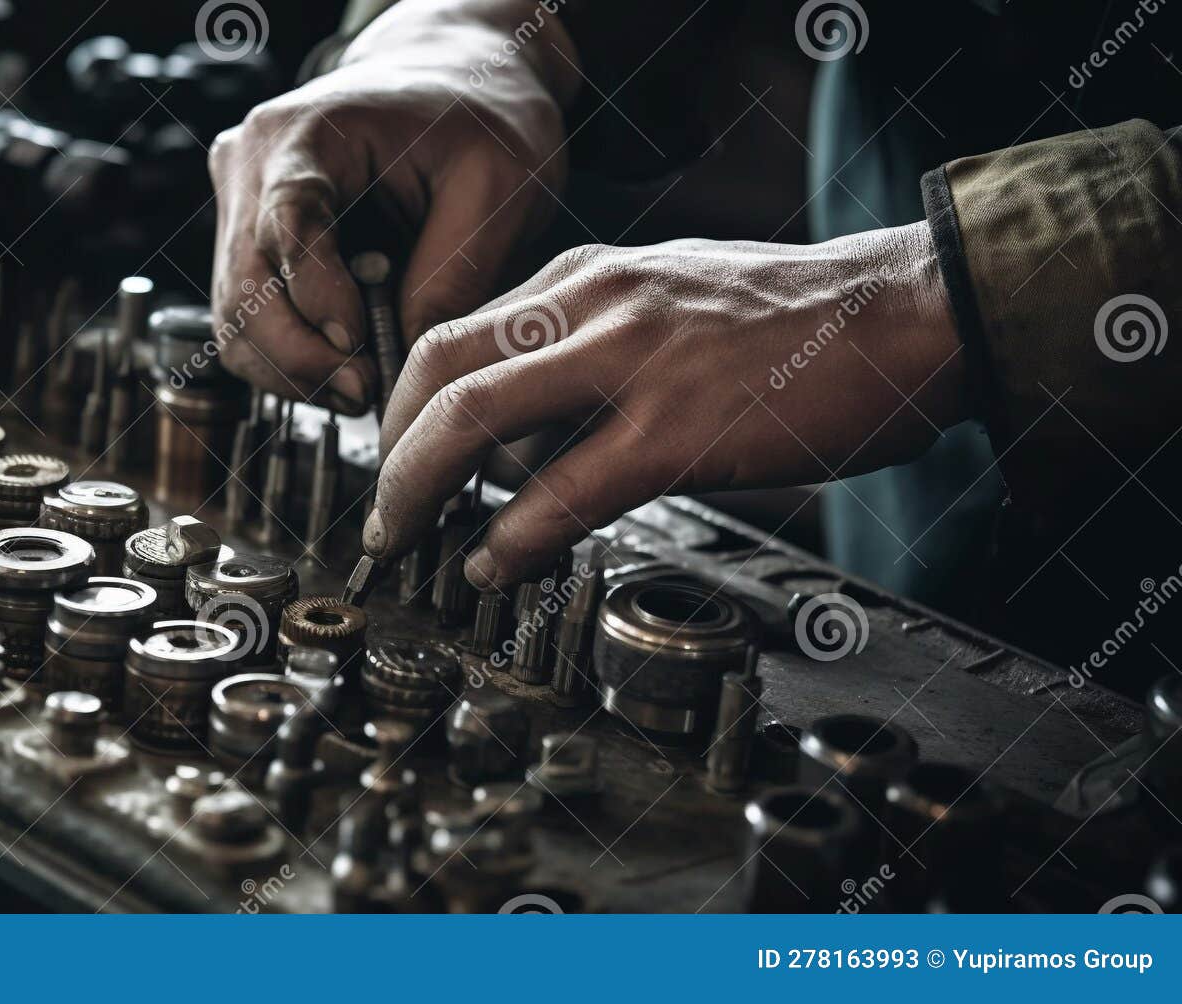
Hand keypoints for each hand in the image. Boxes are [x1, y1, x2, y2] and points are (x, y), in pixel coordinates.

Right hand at [206, 3, 576, 412]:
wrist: (453, 79)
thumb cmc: (479, 117)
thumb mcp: (498, 188)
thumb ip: (453, 274)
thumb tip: (407, 364)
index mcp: (307, 132)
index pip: (287, 228)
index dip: (318, 302)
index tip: (362, 352)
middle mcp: (251, 163)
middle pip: (243, 288)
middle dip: (302, 359)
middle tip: (365, 394)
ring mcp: (239, 201)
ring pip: (233, 319)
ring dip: (292, 371)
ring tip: (361, 390)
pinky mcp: (247, 238)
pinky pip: (248, 319)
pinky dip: (291, 358)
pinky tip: (344, 368)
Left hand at [363, 221, 967, 588]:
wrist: (902, 315)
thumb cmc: (789, 320)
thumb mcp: (666, 299)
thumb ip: (588, 347)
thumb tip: (527, 434)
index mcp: (587, 276)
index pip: (455, 333)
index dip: (407, 406)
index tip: (398, 456)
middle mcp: (593, 305)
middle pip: (440, 369)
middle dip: (392, 450)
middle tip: (382, 512)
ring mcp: (632, 364)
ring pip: (476, 419)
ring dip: (422, 491)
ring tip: (412, 543)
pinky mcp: (677, 430)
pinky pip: (560, 490)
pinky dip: (509, 537)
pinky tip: (494, 566)